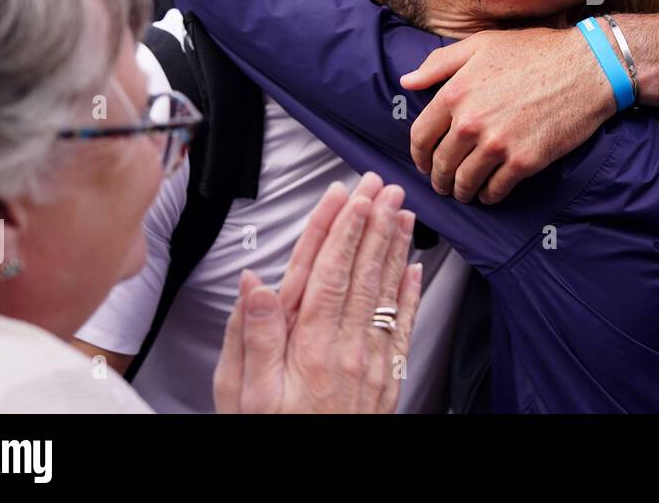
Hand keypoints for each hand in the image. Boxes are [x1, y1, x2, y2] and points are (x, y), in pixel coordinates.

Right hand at [213, 172, 421, 413]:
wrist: (316, 484)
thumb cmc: (273, 435)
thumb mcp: (242, 394)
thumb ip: (250, 336)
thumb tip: (255, 285)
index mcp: (305, 346)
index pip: (323, 272)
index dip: (336, 229)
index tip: (345, 195)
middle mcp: (343, 347)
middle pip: (359, 271)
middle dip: (370, 222)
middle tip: (381, 185)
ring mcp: (369, 362)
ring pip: (384, 290)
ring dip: (394, 246)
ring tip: (401, 210)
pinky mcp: (386, 378)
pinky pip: (403, 326)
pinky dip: (410, 292)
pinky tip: (416, 266)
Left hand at [400, 27, 615, 203]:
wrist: (587, 67)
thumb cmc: (537, 51)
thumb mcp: (482, 45)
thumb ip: (439, 64)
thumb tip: (407, 81)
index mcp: (455, 92)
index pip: (421, 136)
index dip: (418, 155)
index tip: (424, 162)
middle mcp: (470, 121)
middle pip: (441, 164)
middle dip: (439, 178)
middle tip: (443, 184)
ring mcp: (497, 144)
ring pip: (465, 182)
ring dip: (461, 191)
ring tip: (464, 192)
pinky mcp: (523, 161)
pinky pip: (495, 190)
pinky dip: (489, 196)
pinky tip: (490, 192)